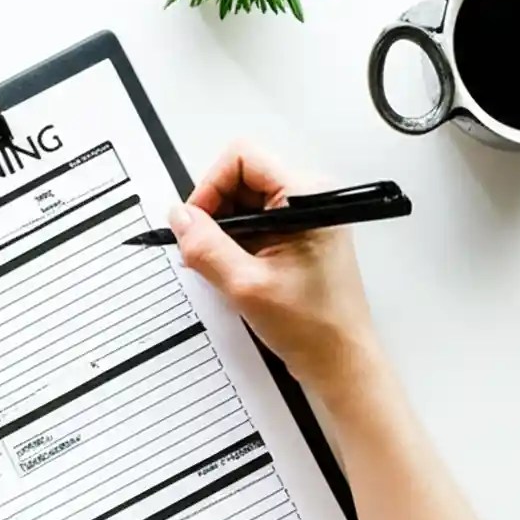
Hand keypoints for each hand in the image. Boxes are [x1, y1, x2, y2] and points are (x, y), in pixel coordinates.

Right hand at [169, 142, 384, 397]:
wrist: (340, 360)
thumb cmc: (313, 326)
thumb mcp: (245, 286)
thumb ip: (206, 247)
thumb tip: (179, 218)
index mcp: (305, 197)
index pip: (241, 158)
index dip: (209, 187)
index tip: (195, 223)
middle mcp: (308, 198)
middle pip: (240, 178)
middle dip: (213, 212)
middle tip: (202, 250)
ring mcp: (303, 217)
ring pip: (243, 202)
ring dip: (222, 232)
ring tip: (222, 267)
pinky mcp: (297, 236)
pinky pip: (253, 223)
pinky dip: (234, 244)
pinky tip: (234, 271)